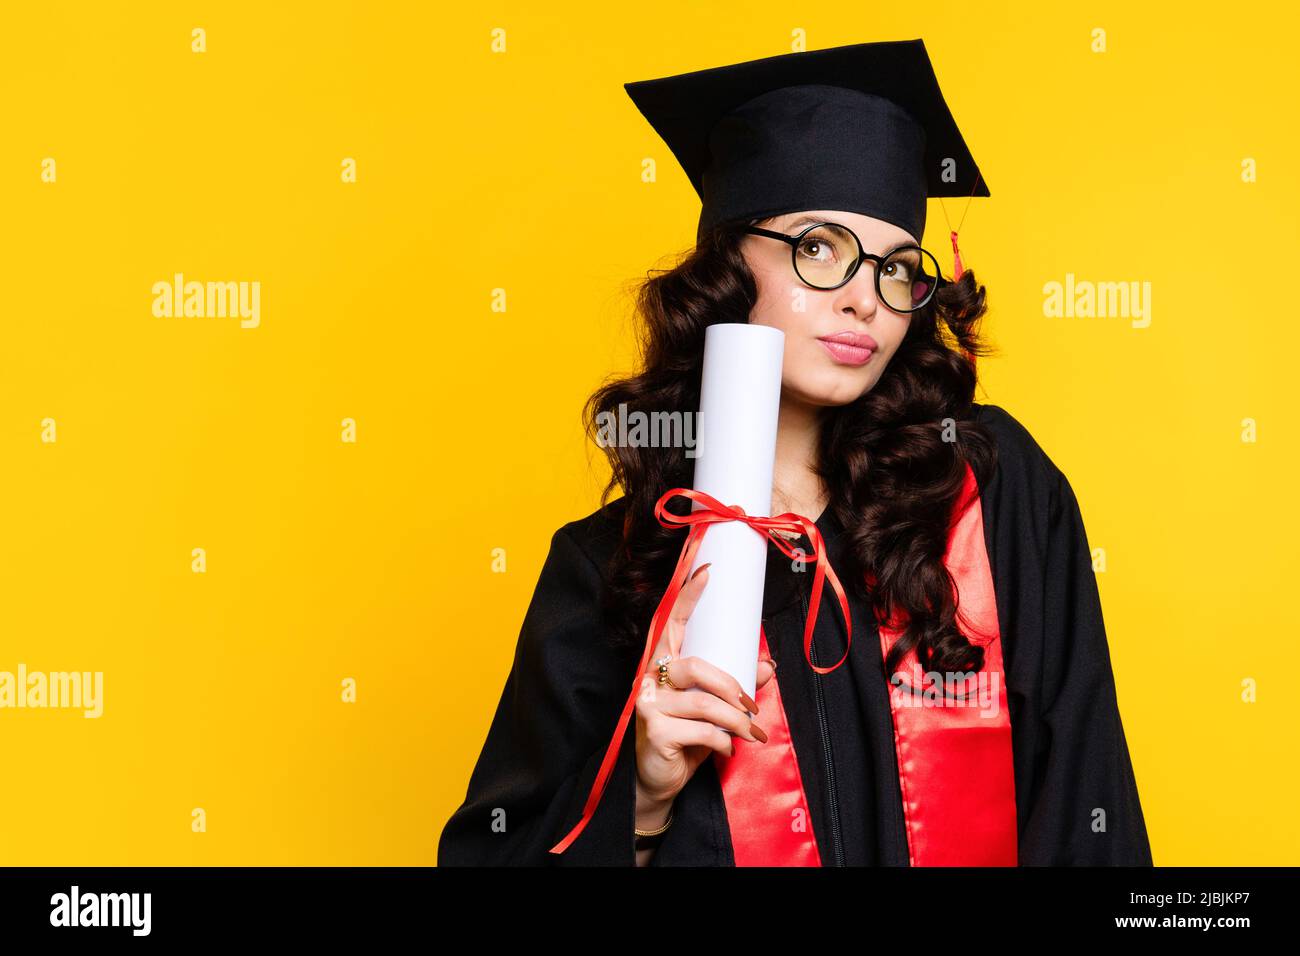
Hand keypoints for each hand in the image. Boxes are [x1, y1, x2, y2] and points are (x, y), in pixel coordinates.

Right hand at [633, 563, 776, 817]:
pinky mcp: (653, 730)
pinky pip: (702, 730)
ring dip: (736, 721)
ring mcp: (648, 703)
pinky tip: (726, 750)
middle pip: (697, 667)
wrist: (659, 780)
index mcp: (664, 663)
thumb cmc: (685, 738)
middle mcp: (650, 677)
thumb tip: (767, 665)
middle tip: (754, 707)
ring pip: (704, 702)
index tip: (708, 570)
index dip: (689, 595)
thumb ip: (736, 687)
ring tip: (751, 734)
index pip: (674, 622)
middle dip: (733, 688)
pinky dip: (723, 742)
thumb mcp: (714, 711)